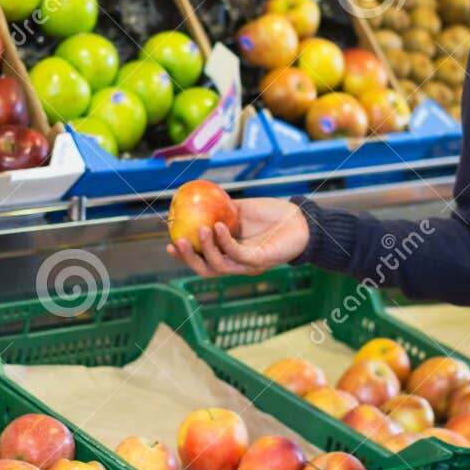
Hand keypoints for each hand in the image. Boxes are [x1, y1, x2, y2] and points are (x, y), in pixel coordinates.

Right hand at [167, 197, 309, 277]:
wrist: (301, 219)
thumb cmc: (273, 215)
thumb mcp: (241, 210)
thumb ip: (221, 209)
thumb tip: (196, 199)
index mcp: (230, 255)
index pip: (204, 261)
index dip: (185, 256)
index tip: (169, 244)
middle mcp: (238, 264)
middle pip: (207, 270)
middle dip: (189, 258)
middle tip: (175, 242)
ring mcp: (249, 265)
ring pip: (219, 266)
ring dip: (206, 249)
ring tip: (200, 229)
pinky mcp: (261, 262)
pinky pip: (238, 254)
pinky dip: (225, 242)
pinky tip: (219, 226)